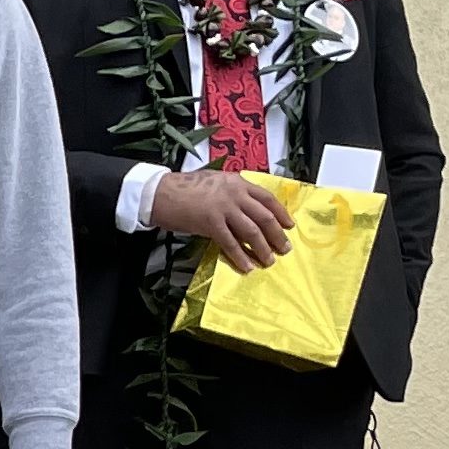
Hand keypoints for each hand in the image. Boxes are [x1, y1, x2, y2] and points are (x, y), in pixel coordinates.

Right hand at [152, 169, 292, 270]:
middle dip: (277, 235)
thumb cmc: (184, 188)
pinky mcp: (210, 223)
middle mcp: (234, 194)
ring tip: (269, 261)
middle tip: (284, 248)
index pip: (267, 198)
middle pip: (264, 217)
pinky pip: (230, 243)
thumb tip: (246, 208)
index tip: (289, 225)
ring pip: (251, 231)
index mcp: (237, 182)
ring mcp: (223, 209)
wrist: (159, 193)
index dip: (281, 213)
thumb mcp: (215, 181)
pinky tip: (246, 266)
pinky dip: (240, 256)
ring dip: (263, 248)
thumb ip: (232, 191)